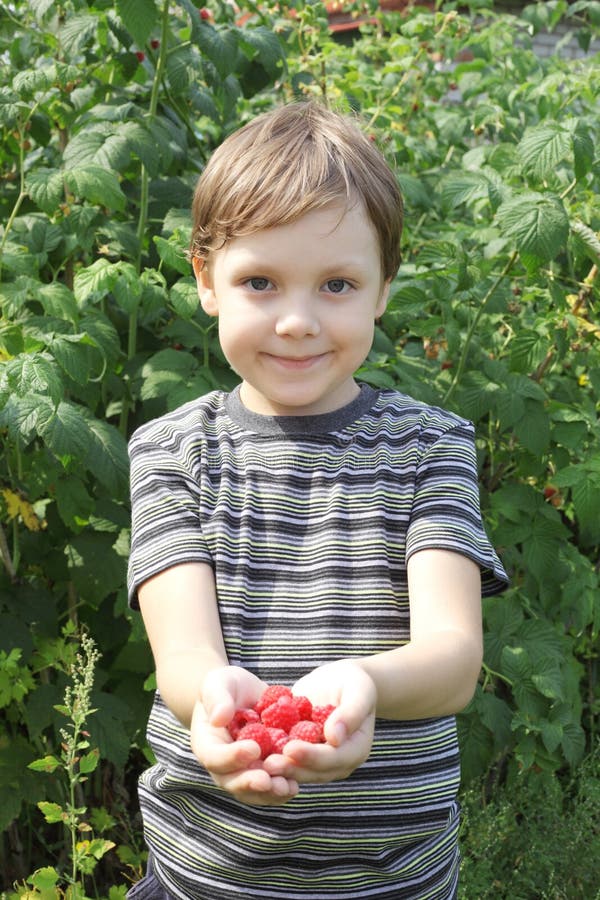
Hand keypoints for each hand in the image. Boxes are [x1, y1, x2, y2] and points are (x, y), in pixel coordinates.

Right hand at [190, 665, 298, 805]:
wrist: (243, 695)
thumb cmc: (227, 686)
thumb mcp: (219, 682)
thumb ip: (217, 698)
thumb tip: (219, 718)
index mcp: (207, 743)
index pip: (214, 756)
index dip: (232, 756)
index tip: (253, 748)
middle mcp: (222, 764)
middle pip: (232, 781)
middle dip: (250, 783)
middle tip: (268, 780)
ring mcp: (242, 771)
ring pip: (251, 791)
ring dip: (268, 792)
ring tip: (286, 787)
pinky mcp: (261, 771)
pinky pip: (268, 787)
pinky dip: (281, 790)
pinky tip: (295, 786)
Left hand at [264, 659, 376, 784]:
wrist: (340, 680)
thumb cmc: (354, 682)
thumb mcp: (359, 691)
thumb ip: (351, 713)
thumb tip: (335, 738)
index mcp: (356, 749)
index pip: (333, 758)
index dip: (312, 756)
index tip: (290, 748)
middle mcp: (338, 761)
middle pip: (313, 771)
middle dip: (291, 768)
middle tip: (267, 763)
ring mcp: (319, 759)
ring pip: (298, 769)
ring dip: (279, 767)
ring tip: (257, 762)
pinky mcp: (302, 752)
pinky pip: (288, 758)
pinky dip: (272, 756)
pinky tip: (253, 753)